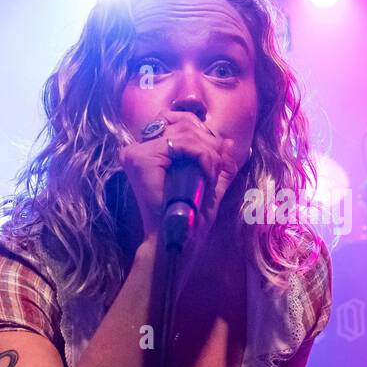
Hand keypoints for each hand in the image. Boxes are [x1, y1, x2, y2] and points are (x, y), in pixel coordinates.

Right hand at [118, 111, 244, 251]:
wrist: (174, 241)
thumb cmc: (188, 220)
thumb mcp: (209, 188)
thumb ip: (219, 165)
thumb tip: (229, 142)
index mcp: (148, 153)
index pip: (179, 124)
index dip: (204, 136)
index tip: (215, 161)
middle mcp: (138, 148)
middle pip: (183, 124)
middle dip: (209, 144)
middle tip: (216, 171)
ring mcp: (137, 152)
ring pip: (186, 132)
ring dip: (208, 153)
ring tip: (210, 178)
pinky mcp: (142, 158)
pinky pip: (183, 144)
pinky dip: (203, 157)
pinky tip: (206, 177)